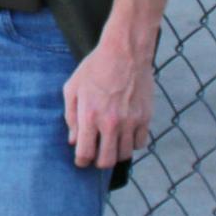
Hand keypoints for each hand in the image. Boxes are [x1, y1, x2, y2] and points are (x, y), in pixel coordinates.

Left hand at [63, 41, 153, 168]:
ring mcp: (130, 121)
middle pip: (107, 161)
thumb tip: (73, 140)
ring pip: (124, 154)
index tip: (81, 161)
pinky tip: (125, 135)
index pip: (85, 153)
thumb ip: (70, 116)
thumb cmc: (94, 68)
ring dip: (116, 153)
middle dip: (99, 163)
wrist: (125, 52)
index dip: (81, 161)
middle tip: (96, 156)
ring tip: (110, 144)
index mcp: (89, 115)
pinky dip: (132, 144)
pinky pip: (140, 144)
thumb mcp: (72, 88)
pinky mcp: (145, 118)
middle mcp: (111, 122)